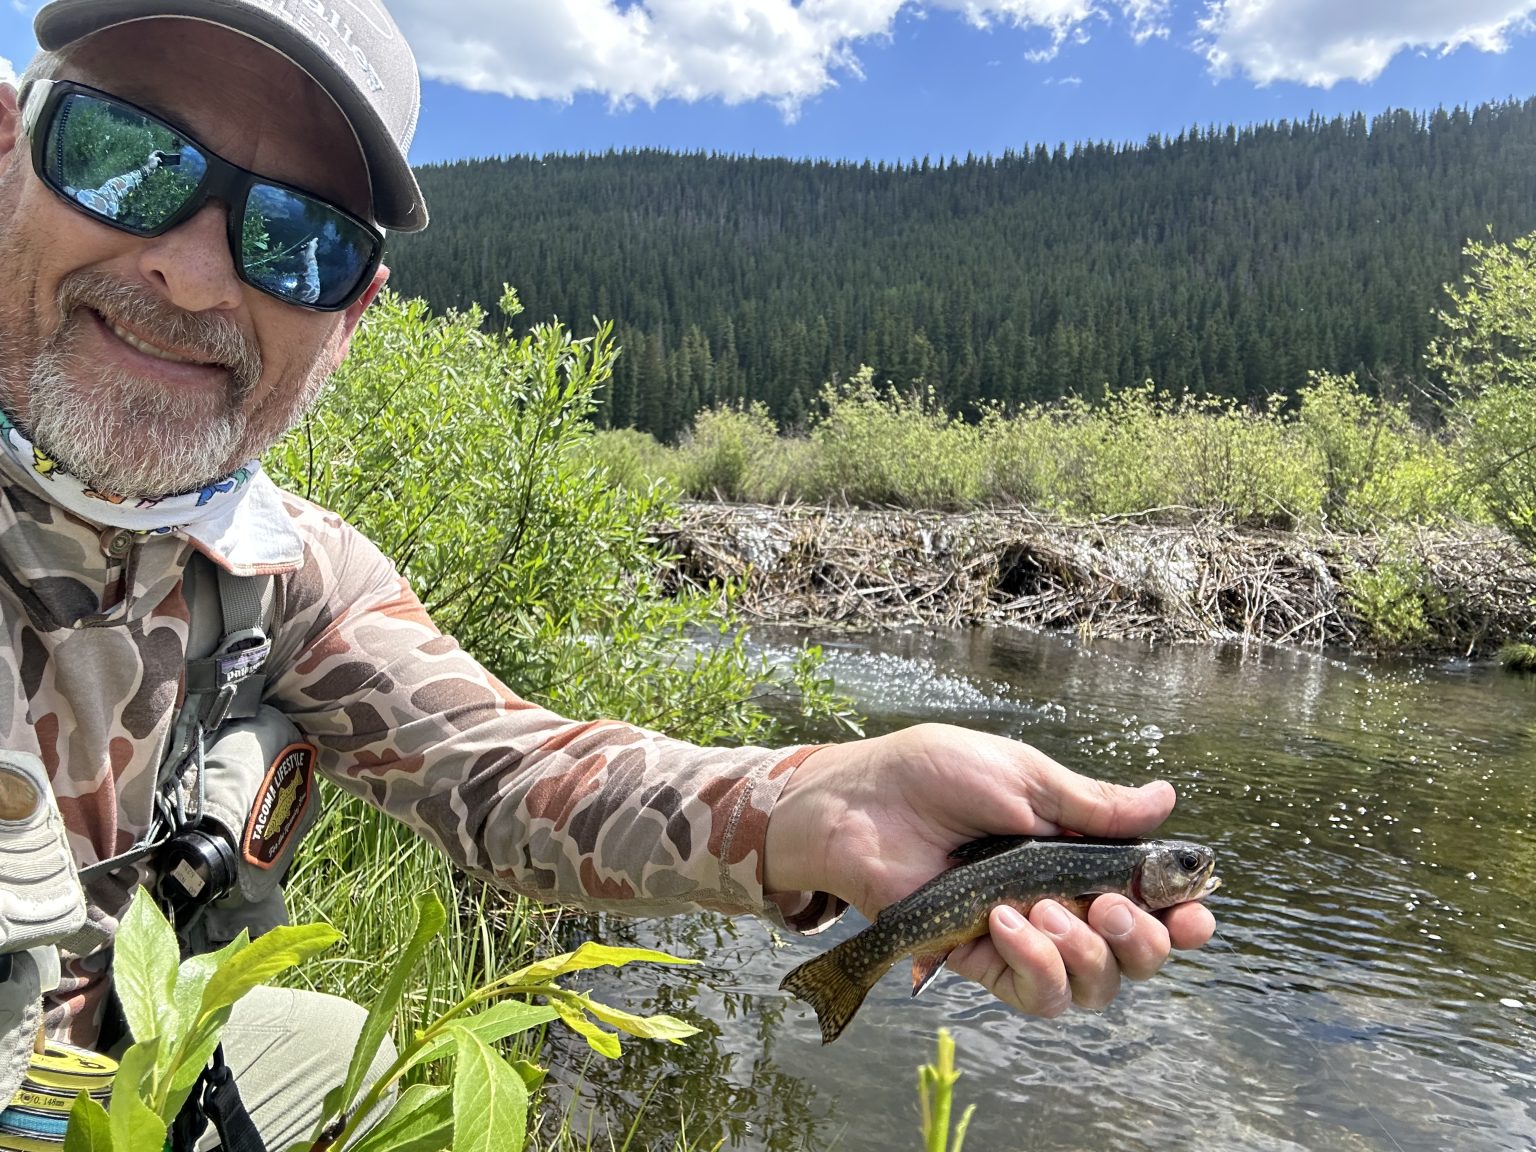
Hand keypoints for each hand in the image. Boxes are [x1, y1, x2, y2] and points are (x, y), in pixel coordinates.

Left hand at [763, 723, 1215, 1016]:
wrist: (861, 801)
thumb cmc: (934, 775)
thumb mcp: (1023, 777)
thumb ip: (1094, 806)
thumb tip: (1167, 799)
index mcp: (1077, 855)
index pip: (1149, 901)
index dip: (1183, 917)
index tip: (1198, 914)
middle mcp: (1060, 902)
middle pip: (1134, 956)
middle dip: (1145, 943)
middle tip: (1117, 909)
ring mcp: (1022, 937)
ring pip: (1093, 986)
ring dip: (1088, 955)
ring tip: (1051, 911)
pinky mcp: (982, 961)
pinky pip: (1033, 993)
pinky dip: (1036, 964)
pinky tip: (1009, 924)